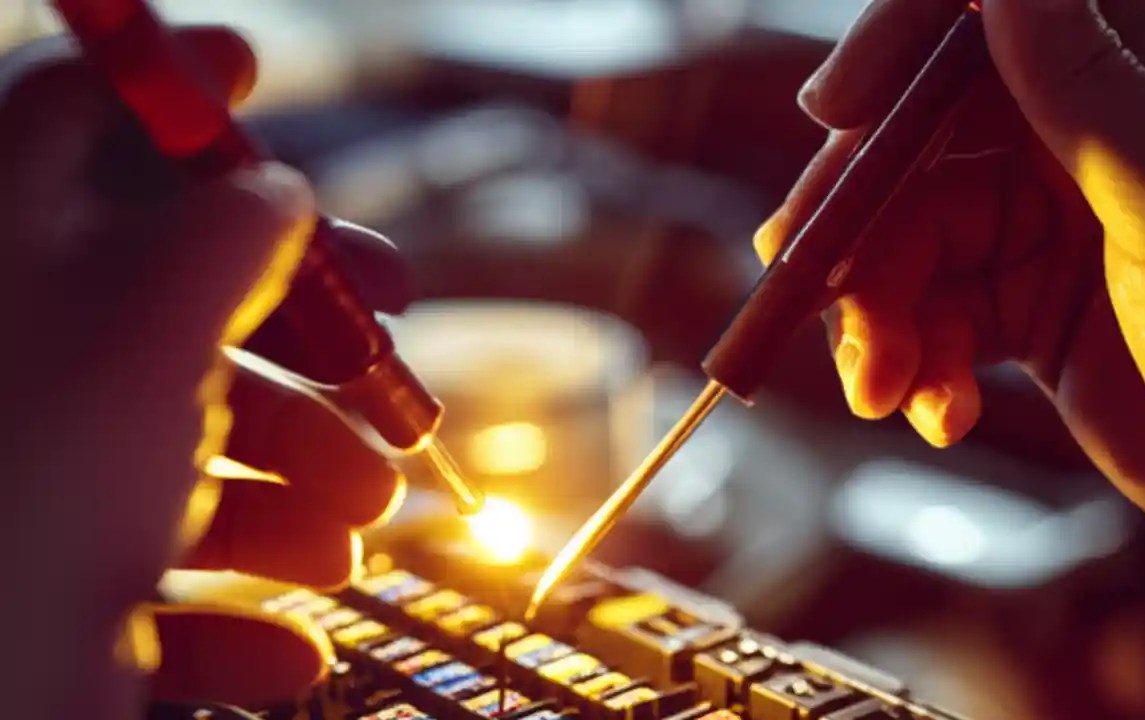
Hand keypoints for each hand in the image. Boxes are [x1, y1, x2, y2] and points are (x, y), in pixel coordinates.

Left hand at [0, 28, 409, 715]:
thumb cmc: (31, 485)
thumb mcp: (147, 326)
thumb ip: (228, 234)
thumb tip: (276, 185)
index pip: (64, 115)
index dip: (159, 80)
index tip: (245, 64)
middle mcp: (10, 357)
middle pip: (172, 303)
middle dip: (303, 345)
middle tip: (391, 344)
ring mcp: (36, 477)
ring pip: (188, 452)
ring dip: (299, 491)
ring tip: (364, 527)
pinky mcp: (56, 592)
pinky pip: (160, 583)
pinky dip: (238, 613)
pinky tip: (291, 646)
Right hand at [758, 0, 1144, 557]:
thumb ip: (1083, 88)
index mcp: (1144, 62)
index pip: (981, 13)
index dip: (893, 42)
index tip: (835, 115)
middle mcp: (1079, 125)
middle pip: (916, 139)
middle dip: (861, 224)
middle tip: (811, 288)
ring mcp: (1042, 213)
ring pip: (906, 236)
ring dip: (876, 316)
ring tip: (881, 387)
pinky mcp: (1018, 298)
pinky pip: (928, 311)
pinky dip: (915, 361)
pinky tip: (940, 411)